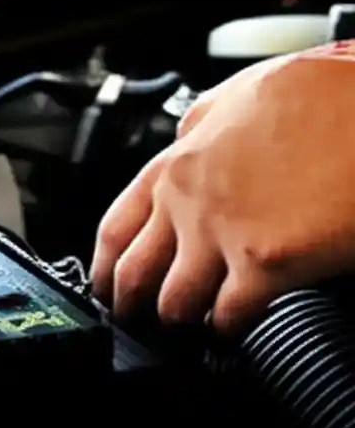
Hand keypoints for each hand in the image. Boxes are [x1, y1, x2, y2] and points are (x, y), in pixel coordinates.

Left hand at [91, 44, 354, 336]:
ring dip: (179, 322)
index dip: (103, 267)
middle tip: (134, 323)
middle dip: (129, 306)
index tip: (104, 286)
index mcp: (178, 163)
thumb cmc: (323, 97)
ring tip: (187, 330)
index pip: (115, 228)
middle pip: (133, 274)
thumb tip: (183, 144)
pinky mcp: (266, 261)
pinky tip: (233, 330)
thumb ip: (201, 128)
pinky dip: (227, 331)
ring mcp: (223, 233)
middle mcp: (189, 201)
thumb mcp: (238, 97)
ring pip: (174, 303)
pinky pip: (229, 315)